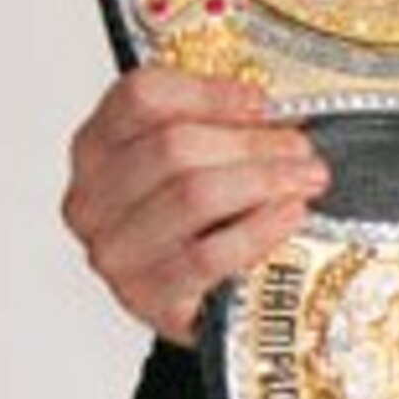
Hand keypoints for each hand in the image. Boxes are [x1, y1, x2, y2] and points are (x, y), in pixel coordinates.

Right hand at [62, 67, 328, 341]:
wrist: (210, 305)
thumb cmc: (205, 225)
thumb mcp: (203, 164)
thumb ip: (222, 126)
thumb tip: (279, 102)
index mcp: (97, 147)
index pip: (142, 97)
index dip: (210, 93)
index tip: (263, 102)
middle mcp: (91, 198)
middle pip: (174, 146)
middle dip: (252, 143)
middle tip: (301, 149)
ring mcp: (114, 251)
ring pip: (193, 195)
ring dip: (265, 181)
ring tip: (308, 179)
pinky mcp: (147, 297)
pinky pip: (208, 255)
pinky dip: (259, 230)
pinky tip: (291, 215)